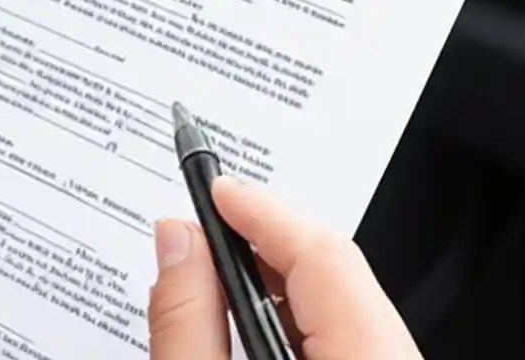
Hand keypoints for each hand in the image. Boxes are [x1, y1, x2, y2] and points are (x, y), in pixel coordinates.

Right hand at [148, 177, 421, 359]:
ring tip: (214, 277)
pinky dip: (297, 319)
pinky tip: (251, 324)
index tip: (215, 189)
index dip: (264, 212)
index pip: (326, 255)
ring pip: (344, 304)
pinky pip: (348, 335)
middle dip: (265, 243)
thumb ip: (187, 323)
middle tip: (203, 227)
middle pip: (339, 275)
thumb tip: (176, 240)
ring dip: (278, 283)